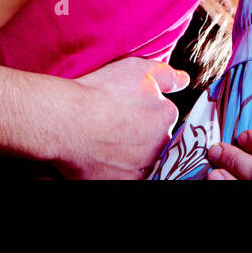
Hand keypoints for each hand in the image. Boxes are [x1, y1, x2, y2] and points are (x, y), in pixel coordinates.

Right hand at [56, 58, 188, 178]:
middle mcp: (159, 144)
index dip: (142, 111)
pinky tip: (104, 156)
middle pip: (153, 139)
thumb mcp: (138, 69)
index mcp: (166, 116)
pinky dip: (118, 169)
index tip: (124, 110)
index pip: (162, 116)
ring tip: (106, 141)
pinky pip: (127, 176)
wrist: (67, 121)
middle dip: (139, 134)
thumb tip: (184, 80)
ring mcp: (142, 166)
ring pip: (141, 159)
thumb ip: (166, 75)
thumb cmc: (100, 93)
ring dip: (130, 153)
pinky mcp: (123, 182)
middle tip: (114, 125)